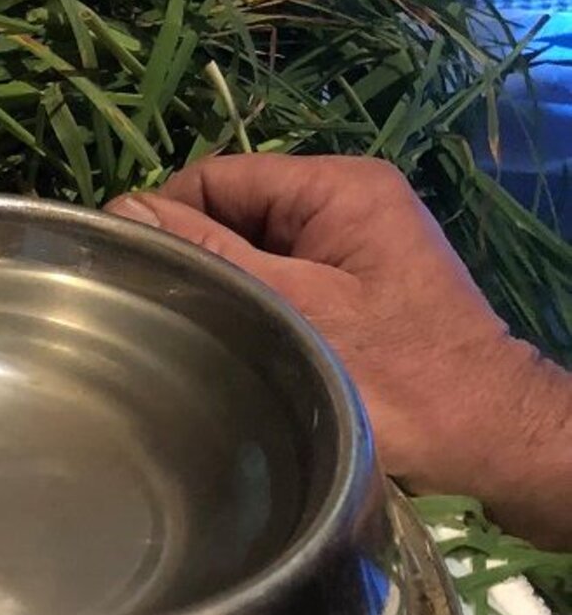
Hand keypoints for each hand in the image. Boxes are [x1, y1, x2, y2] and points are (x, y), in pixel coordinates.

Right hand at [107, 155, 571, 546]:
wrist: (490, 438)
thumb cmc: (396, 376)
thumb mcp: (292, 308)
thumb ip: (210, 255)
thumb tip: (124, 209)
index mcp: (338, 186)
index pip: (218, 176)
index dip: (165, 217)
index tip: (125, 272)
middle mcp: (348, 199)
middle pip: (235, 211)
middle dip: (197, 255)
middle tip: (156, 313)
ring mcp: (356, 242)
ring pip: (255, 248)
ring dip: (226, 286)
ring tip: (192, 333)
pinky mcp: (358, 283)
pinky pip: (284, 278)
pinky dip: (257, 305)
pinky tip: (236, 344)